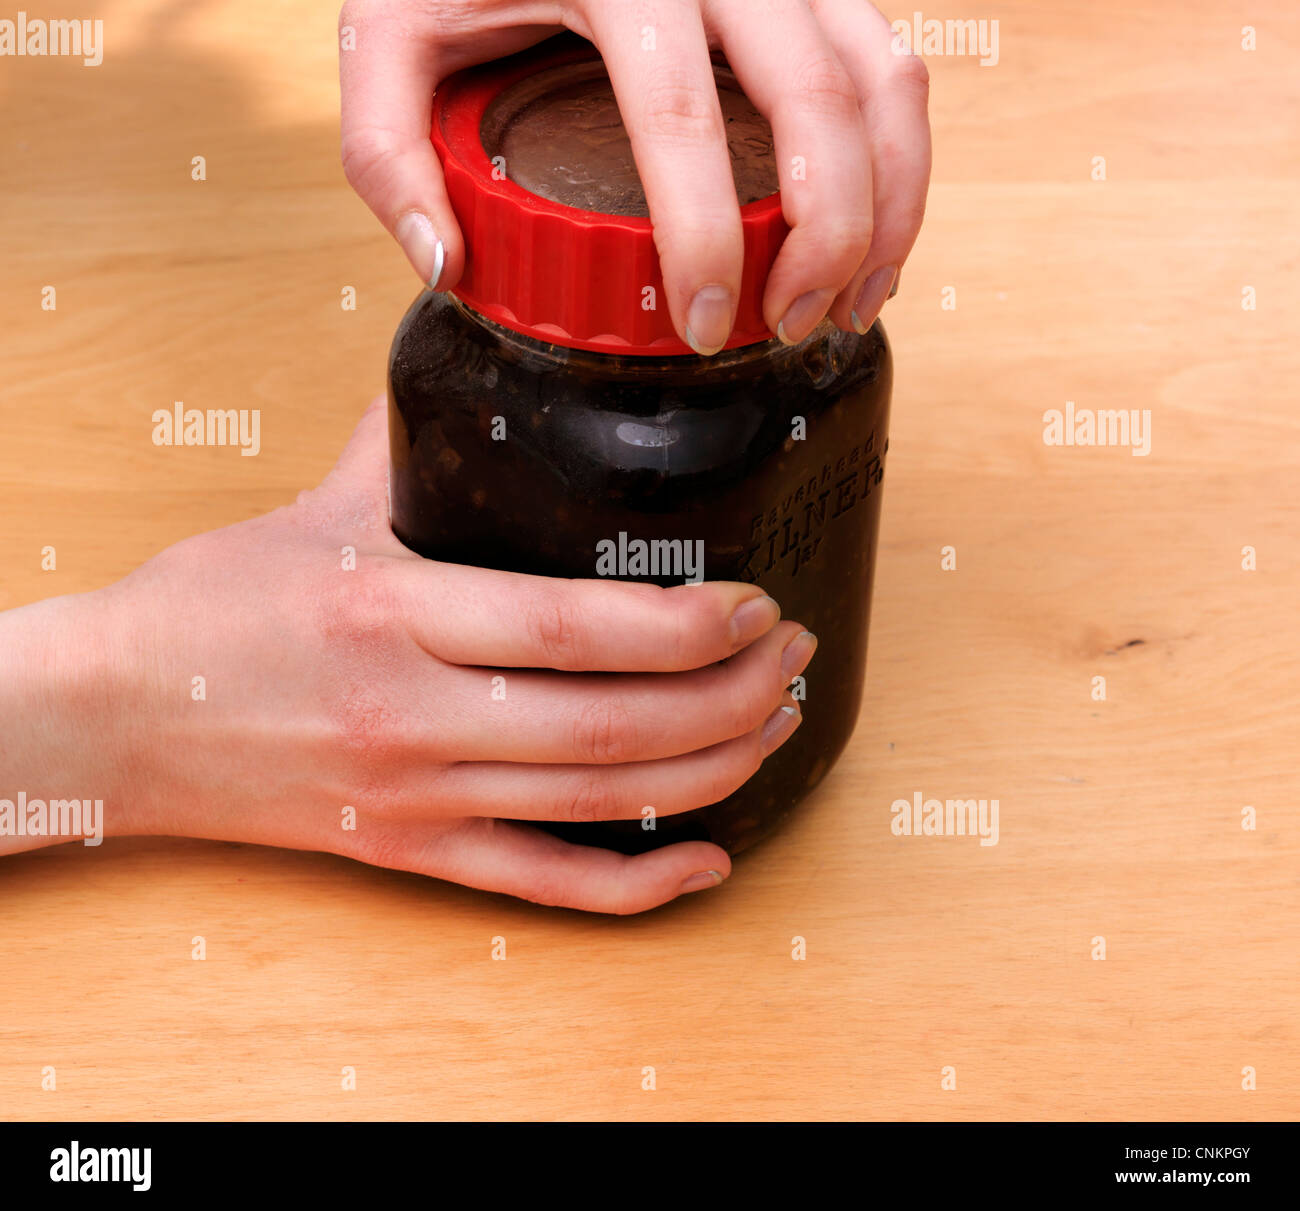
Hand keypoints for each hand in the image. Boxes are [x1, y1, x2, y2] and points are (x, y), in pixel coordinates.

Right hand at [1, 400, 813, 912]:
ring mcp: (419, 796)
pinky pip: (544, 886)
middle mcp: (417, 715)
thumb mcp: (317, 506)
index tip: (756, 604)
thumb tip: (480, 369)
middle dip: (733, 698)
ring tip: (777, 725)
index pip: (576, 626)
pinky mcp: (413, 853)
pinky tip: (707, 861)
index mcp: (398, 614)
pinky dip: (638, 887)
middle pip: (615, 727)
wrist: (118, 717)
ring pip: (599, 805)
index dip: (688, 624)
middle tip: (792, 659)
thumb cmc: (212, 607)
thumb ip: (413, 440)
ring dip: (712, 771)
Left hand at [338, 0, 929, 349]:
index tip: (706, 325)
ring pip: (879, 80)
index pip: (680, 117)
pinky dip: (898, 159)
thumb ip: (388, 152)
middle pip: (815, 102)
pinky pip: (887, 63)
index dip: (706, 237)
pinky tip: (869, 236)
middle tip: (793, 327)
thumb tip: (446, 267)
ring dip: (886, 206)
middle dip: (826, 237)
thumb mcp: (388, 37)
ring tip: (850, 302)